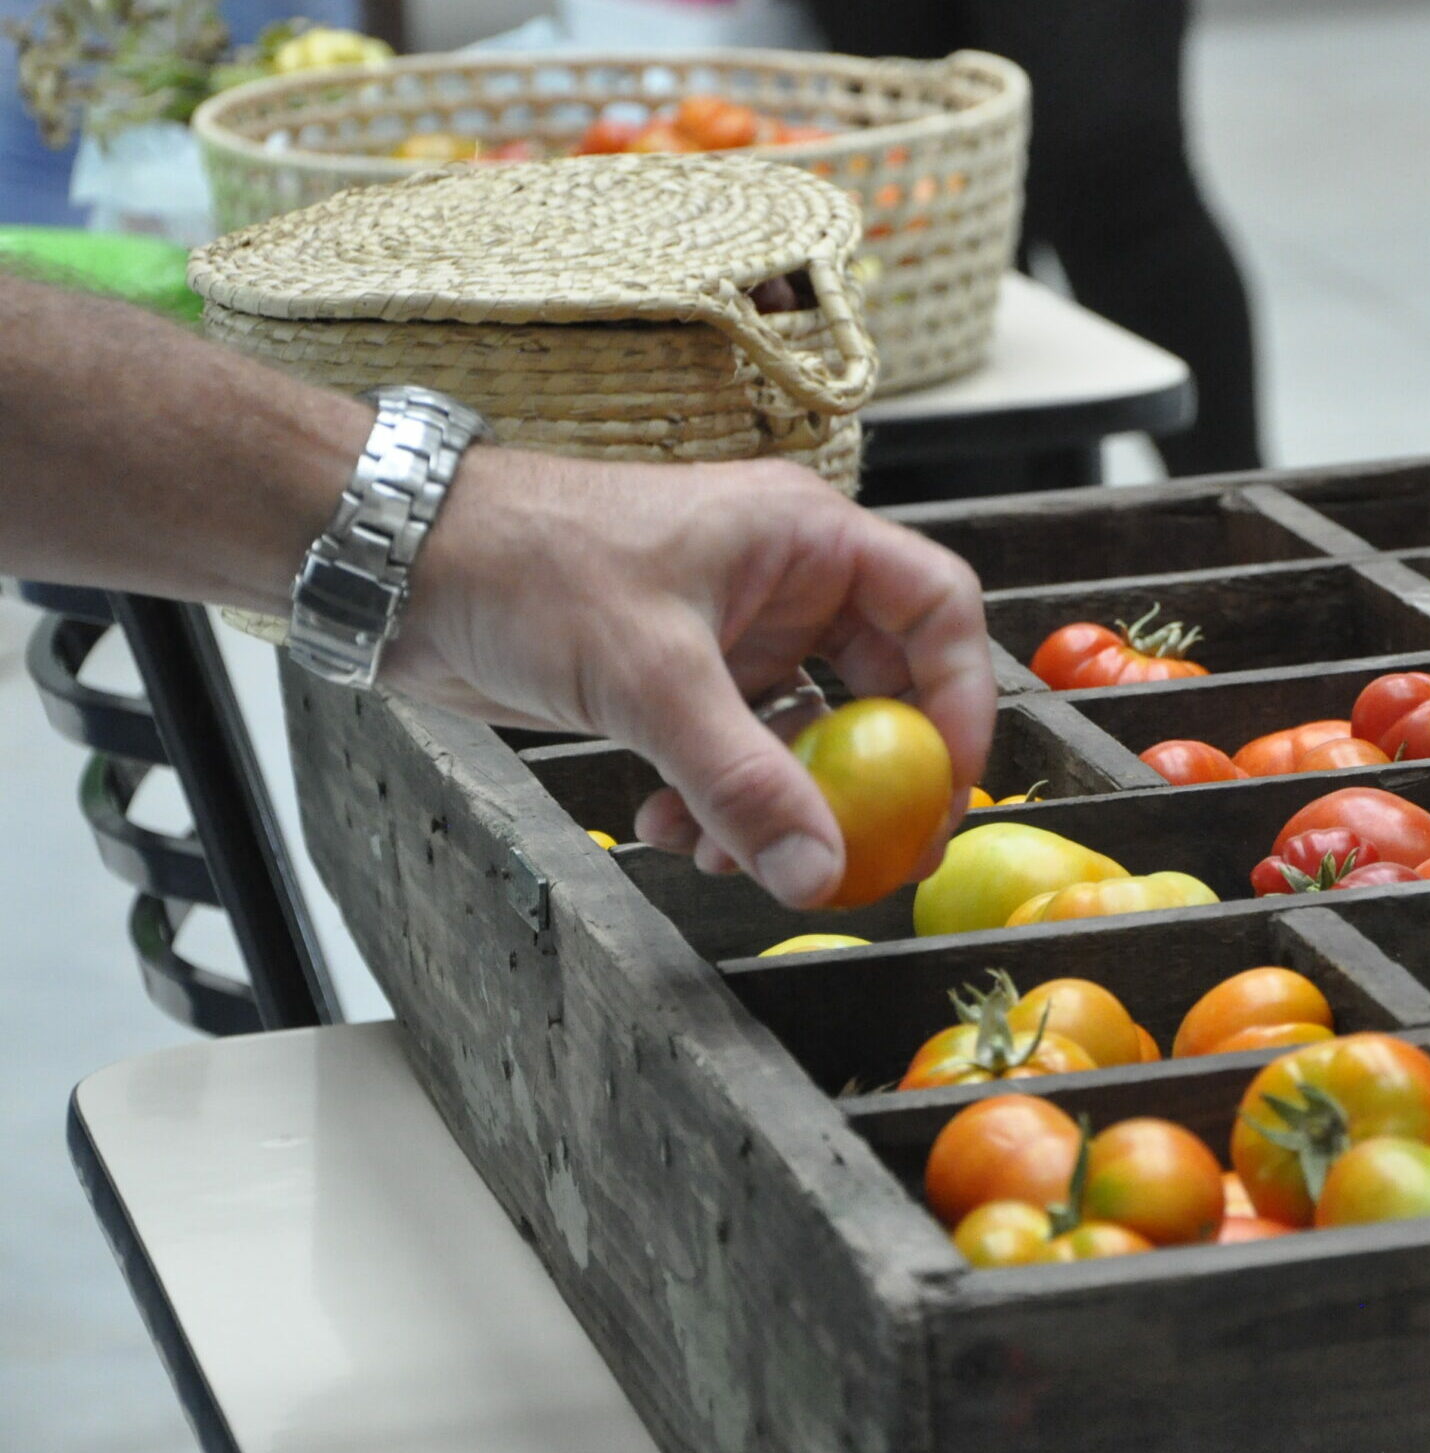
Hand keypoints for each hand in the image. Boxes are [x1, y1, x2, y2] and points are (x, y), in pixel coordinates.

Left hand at [388, 448, 995, 907]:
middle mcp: (784, 581)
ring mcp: (732, 631)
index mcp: (805, 537)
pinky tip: (670, 831)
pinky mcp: (679, 678)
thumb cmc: (527, 564)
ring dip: (782, 805)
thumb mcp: (651, 678)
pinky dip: (720, 804)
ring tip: (736, 856)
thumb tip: (817, 873)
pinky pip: (738, 755)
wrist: (400, 566)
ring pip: (806, 734)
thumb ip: (743, 782)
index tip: (948, 789)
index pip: (938, 608)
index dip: (964, 700)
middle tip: (875, 854)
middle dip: (875, 779)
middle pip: (883, 686)